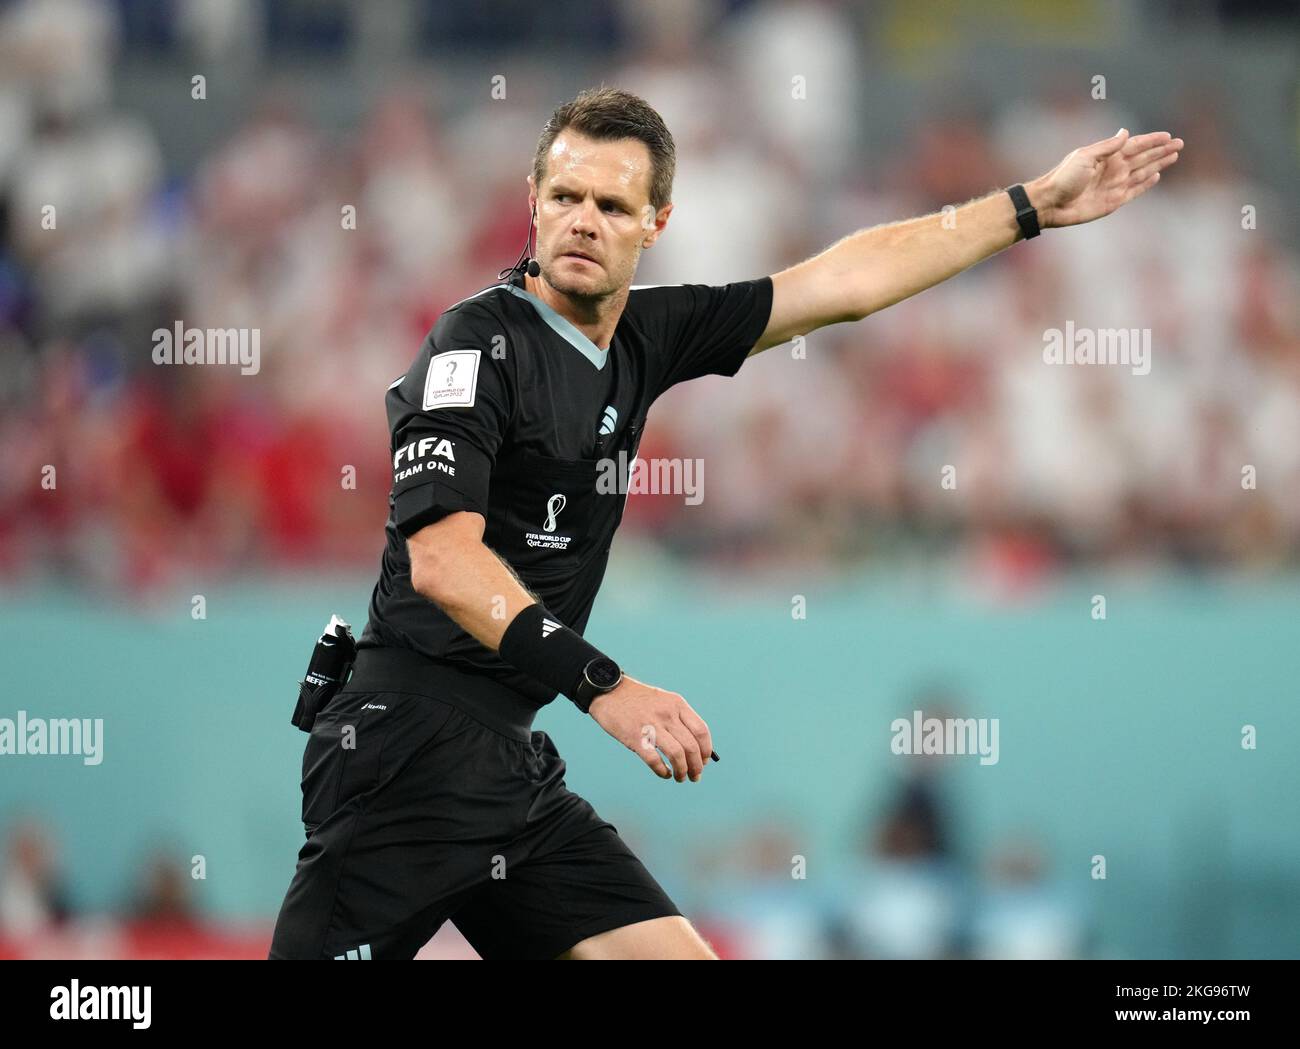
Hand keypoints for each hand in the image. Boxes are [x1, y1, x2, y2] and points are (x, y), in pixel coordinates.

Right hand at [588, 674, 713, 781]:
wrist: (608, 691)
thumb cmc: (636, 700)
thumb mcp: (663, 700)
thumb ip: (678, 718)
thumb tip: (694, 748)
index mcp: (677, 704)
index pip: (701, 731)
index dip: (706, 750)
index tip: (704, 761)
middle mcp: (667, 714)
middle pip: (691, 746)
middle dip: (697, 766)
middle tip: (695, 776)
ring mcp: (651, 726)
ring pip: (677, 755)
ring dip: (682, 771)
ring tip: (681, 778)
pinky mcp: (635, 738)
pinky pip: (655, 761)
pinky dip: (663, 771)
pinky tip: (664, 774)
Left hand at [1027, 129, 1183, 228]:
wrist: (1051, 204)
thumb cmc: (1063, 178)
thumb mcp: (1085, 156)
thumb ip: (1108, 147)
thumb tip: (1126, 132)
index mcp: (1107, 156)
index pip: (1135, 145)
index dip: (1152, 140)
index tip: (1168, 136)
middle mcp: (1114, 169)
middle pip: (1144, 157)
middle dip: (1161, 150)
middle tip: (1179, 143)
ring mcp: (1115, 185)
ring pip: (1143, 172)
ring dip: (1158, 164)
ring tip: (1174, 156)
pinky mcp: (1114, 201)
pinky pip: (1135, 190)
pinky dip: (1146, 183)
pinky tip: (1157, 175)